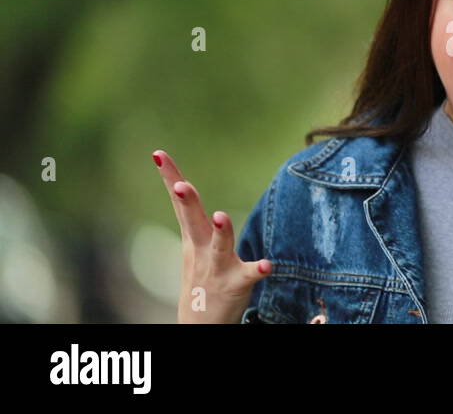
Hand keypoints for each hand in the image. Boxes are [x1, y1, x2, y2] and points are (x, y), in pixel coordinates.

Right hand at [152, 149, 271, 322]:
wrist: (201, 324)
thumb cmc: (201, 276)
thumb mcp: (193, 243)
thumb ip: (193, 216)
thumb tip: (180, 183)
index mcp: (193, 237)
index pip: (181, 203)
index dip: (170, 177)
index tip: (159, 154)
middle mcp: (202, 249)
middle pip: (193, 220)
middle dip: (186, 201)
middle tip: (180, 185)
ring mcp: (218, 266)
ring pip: (219, 246)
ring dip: (221, 231)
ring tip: (222, 216)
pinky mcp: (237, 283)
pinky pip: (250, 274)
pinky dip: (258, 269)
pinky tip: (268, 264)